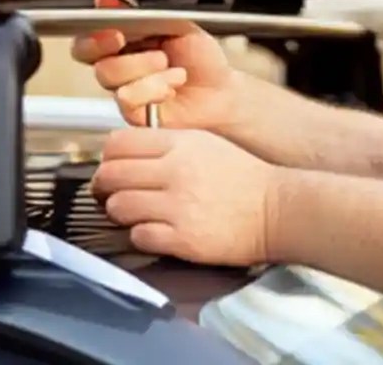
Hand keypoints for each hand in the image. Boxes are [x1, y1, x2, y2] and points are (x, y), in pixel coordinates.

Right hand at [71, 0, 246, 131]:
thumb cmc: (199, 58)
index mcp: (124, 36)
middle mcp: (118, 62)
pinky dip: (152, 88)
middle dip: (101, 43)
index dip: (94, 25)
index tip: (113, 24)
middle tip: (122, 39)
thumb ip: (139, 9)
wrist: (220, 92)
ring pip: (106, 72)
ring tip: (168, 65)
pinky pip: (126, 97)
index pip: (89, 29)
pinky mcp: (131, 112)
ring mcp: (122, 87)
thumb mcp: (174, 22)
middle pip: (84, 51)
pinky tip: (170, 86)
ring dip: (141, 66)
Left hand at [91, 127, 281, 266]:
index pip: (118, 143)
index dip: (108, 157)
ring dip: (120, 212)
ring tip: (135, 213)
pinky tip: (154, 231)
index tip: (113, 167)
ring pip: (118, 206)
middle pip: (110, 175)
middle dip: (104, 186)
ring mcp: (179, 206)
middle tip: (111, 193)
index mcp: (180, 144)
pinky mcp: (184, 239)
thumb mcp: (204, 143)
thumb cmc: (242, 178)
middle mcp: (175, 171)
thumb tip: (123, 151)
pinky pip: (139, 236)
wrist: (277, 210)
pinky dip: (140, 235)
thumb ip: (164, 143)